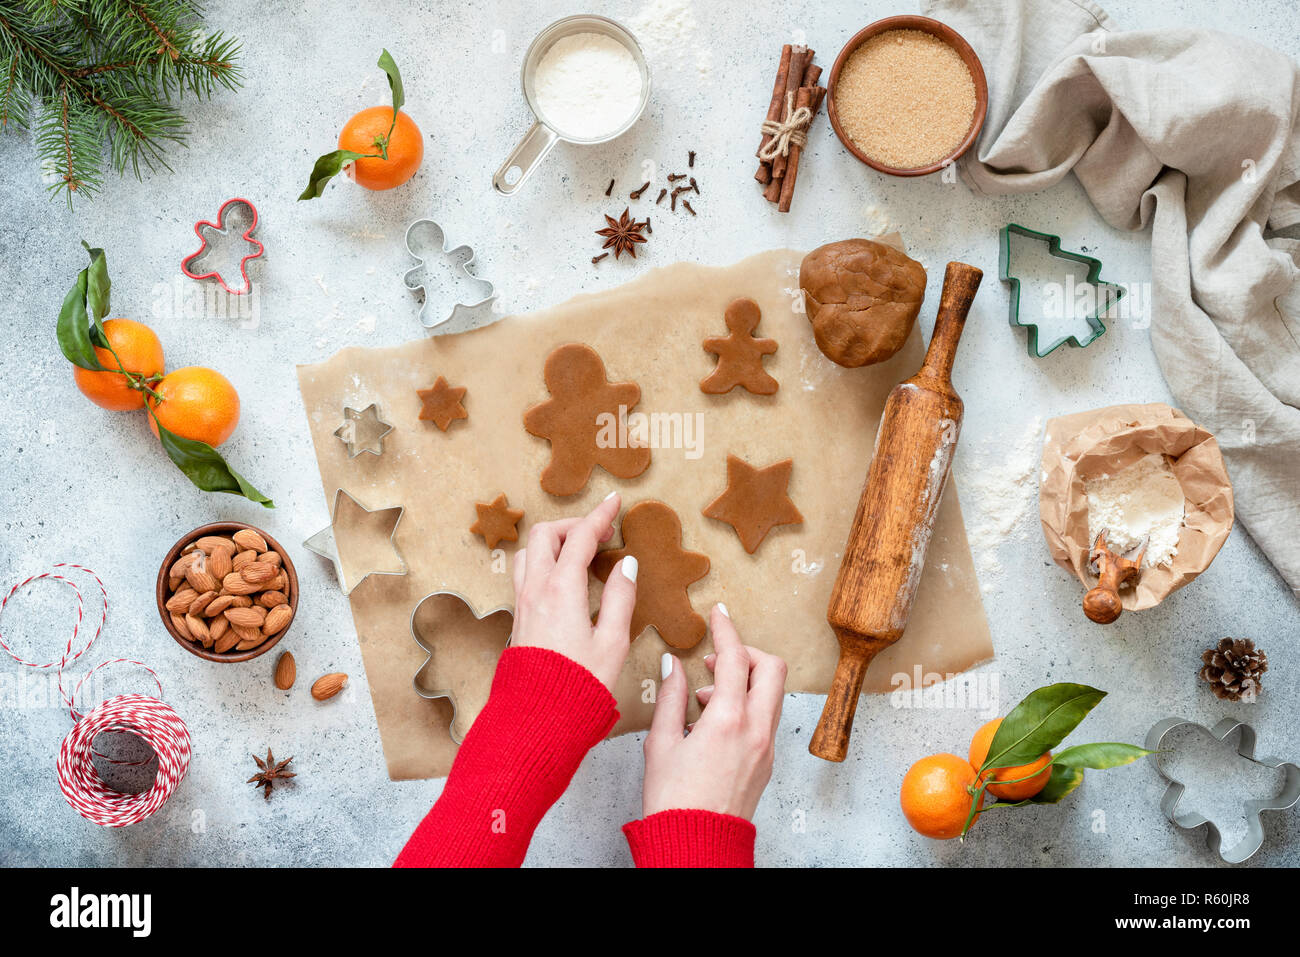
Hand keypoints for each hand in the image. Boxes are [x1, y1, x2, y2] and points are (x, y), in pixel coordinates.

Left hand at [509, 493, 637, 691]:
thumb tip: (626, 565)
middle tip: (600, 532)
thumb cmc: (579, 686)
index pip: (580, 537)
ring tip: (580, 551)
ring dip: (554, 542)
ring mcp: (523, 604)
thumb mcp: (613, 642)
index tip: (614, 502)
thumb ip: (619, 598)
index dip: (599, 515)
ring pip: (530, 552)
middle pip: (545, 534)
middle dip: (573, 524)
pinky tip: (564, 578)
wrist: (537, 719)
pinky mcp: (519, 619)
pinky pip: (526, 574)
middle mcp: (536, 591)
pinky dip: (545, 562)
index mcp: (562, 591)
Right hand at [641, 605, 785, 820]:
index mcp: (728, 720)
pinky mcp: (767, 763)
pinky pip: (765, 719)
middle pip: (772, 668)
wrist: (695, 846)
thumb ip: (671, 697)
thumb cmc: (673, 801)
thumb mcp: (661, 743)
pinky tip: (713, 723)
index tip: (719, 614)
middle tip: (716, 658)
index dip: (726, 629)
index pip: (736, 657)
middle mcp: (756, 730)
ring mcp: (766, 748)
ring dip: (745, 681)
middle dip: (747, 653)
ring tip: (705, 698)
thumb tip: (672, 664)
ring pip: (771, 694)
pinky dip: (746, 706)